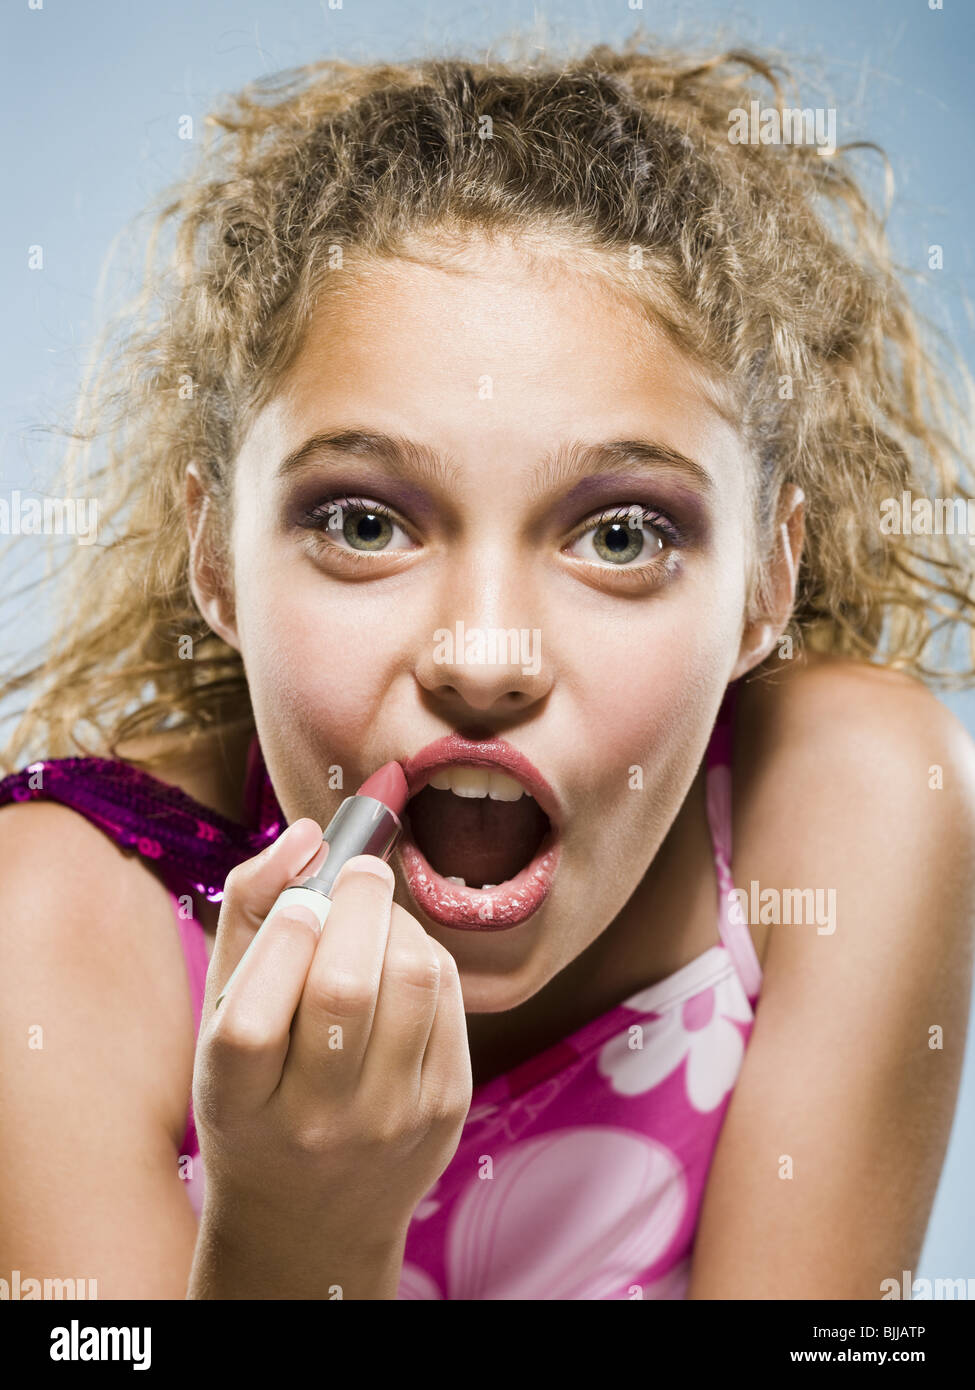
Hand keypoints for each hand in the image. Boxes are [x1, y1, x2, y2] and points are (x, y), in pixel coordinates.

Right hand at [191, 819, 471, 1254]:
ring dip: (399, 923)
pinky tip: (399, 960)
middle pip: (347, 992)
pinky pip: (449, 995)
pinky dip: (425, 955)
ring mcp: (391, 1120)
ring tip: (376, 919)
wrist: (311, 1214)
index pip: (252, 1022)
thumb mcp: (223, 1013)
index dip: (282, 939)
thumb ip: (250, 913)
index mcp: (237, 1103)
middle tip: (359, 870)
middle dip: (360, 902)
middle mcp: (315, 1123)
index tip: (302, 901)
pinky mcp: (448, 1106)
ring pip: (416, 979)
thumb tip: (308, 835)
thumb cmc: (257, 1088)